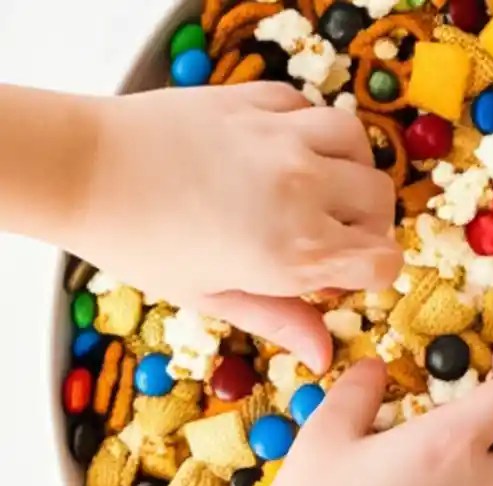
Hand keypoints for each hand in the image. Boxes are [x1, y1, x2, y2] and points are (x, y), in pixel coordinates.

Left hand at [77, 82, 401, 370]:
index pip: (384, 260)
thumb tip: (324, 356)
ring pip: (359, 144)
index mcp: (297, 251)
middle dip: (366, 221)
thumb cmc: (142, 245)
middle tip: (329, 232)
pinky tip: (286, 148)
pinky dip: (311, 128)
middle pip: (381, 200)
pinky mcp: (259, 100)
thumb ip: (279, 320)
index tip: (342, 275)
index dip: (373, 272)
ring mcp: (285, 138)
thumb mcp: (211, 296)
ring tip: (319, 182)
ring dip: (349, 166)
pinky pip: (312, 108)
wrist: (84, 169)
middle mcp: (305, 190)